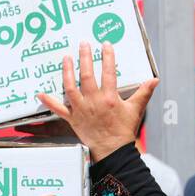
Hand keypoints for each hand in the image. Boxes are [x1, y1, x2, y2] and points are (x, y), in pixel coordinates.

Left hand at [37, 41, 157, 161]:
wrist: (113, 151)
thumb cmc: (123, 130)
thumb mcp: (135, 110)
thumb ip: (143, 93)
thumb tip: (154, 80)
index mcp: (110, 98)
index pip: (109, 72)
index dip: (108, 57)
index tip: (105, 44)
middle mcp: (94, 102)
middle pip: (87, 76)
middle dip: (85, 58)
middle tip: (83, 44)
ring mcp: (82, 110)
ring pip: (71, 87)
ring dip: (67, 72)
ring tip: (66, 58)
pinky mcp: (73, 119)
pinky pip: (59, 109)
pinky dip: (48, 101)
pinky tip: (39, 93)